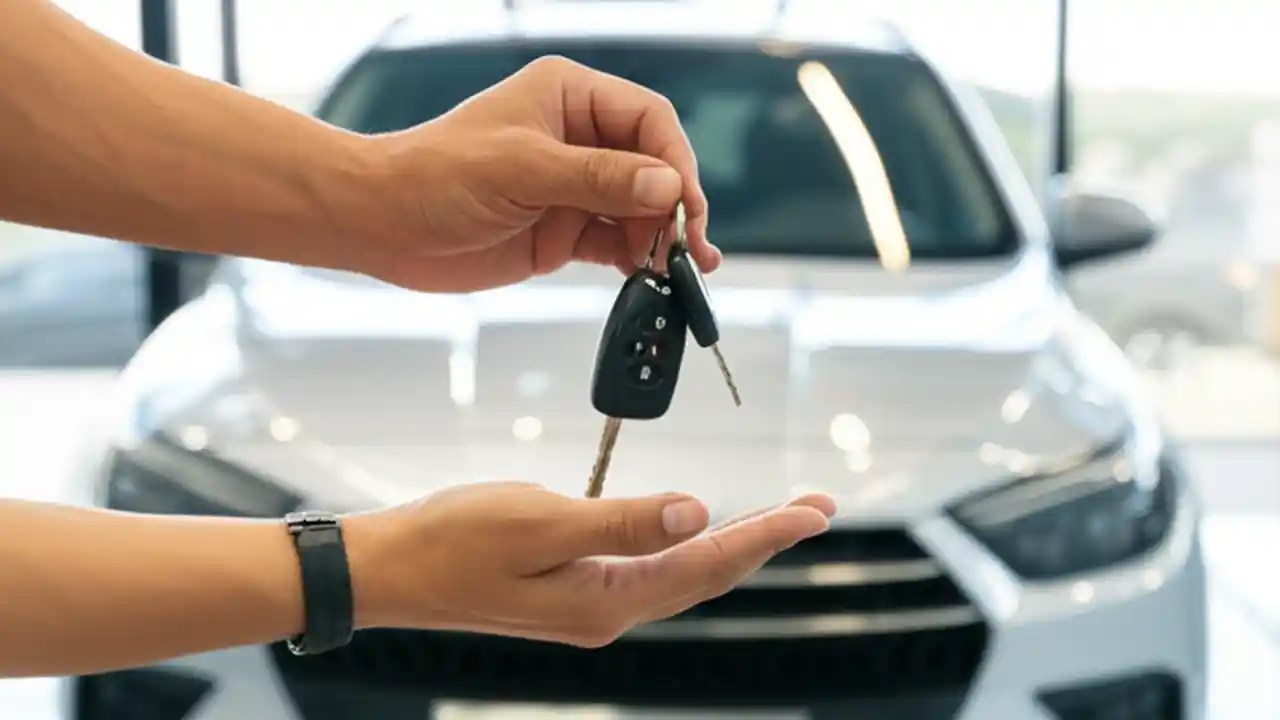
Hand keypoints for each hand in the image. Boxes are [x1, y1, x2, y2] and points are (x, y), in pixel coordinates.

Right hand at [343, 483, 833, 646]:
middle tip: (815, 508)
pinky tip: (694, 531)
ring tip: (777, 520)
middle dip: (764, 540)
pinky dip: (684, 546)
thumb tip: (697, 512)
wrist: (388, 570)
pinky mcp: (570, 589)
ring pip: (679, 573)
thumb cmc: (451, 540)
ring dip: (731, 544)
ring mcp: (588, 604)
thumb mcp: (539, 523)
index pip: (705, 563)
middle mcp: (606, 611)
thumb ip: (621, 520)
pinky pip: (647, 569)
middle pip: (703, 574)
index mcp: (604, 600)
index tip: (815, 511)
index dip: (766, 535)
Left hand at [361, 55, 720, 292]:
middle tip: (690, 248)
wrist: (383, 225)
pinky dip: (639, 261)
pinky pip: (617, 243)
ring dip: (664, 239)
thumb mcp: (521, 169)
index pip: (648, 120)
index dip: (674, 161)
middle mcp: (578, 138)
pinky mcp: (564, 231)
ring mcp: (574, 187)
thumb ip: (597, 179)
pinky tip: (656, 279)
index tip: (684, 204)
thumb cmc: (434, 176)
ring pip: (641, 210)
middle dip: (676, 207)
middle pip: (653, 168)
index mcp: (569, 97)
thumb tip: (666, 186)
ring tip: (684, 272)